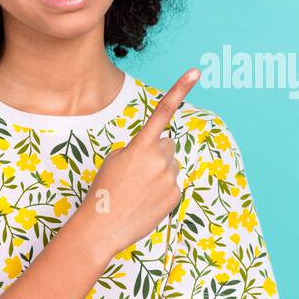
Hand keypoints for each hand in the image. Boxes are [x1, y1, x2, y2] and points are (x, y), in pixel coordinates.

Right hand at [74, 67, 200, 256]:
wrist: (103, 227)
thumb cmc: (104, 190)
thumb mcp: (115, 159)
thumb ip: (139, 148)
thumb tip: (161, 151)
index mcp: (141, 145)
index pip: (163, 111)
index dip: (180, 89)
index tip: (195, 72)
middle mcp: (160, 158)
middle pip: (167, 145)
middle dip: (156, 153)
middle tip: (135, 173)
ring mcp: (170, 178)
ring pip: (170, 165)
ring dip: (159, 172)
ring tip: (138, 190)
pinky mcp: (176, 195)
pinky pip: (173, 184)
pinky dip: (162, 190)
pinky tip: (145, 201)